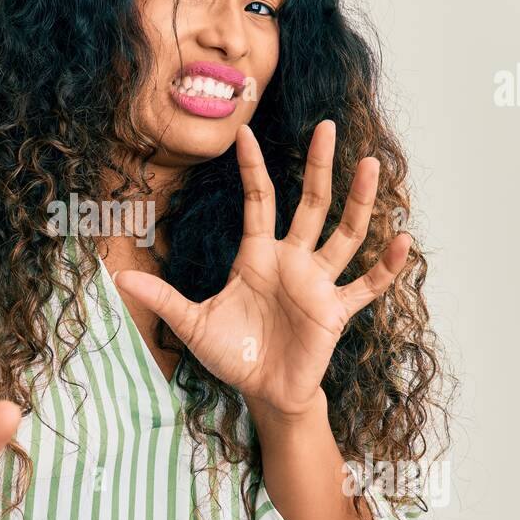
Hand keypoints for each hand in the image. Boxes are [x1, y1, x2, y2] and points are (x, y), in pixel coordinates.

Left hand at [114, 121, 411, 421]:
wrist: (263, 392)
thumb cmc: (231, 354)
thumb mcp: (192, 325)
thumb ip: (162, 298)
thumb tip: (117, 281)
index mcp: (257, 256)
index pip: (258, 201)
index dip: (252, 168)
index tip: (245, 132)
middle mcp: (292, 261)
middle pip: (310, 203)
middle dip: (318, 166)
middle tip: (326, 127)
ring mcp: (317, 284)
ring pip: (344, 234)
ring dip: (359, 203)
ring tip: (370, 166)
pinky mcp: (335, 312)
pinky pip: (365, 285)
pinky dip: (384, 267)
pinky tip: (402, 241)